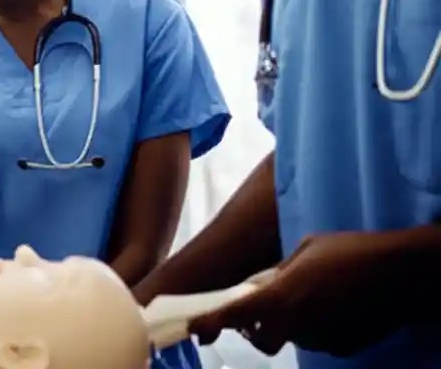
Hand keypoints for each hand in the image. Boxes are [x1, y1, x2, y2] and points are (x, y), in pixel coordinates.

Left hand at [189, 231, 403, 356]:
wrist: (402, 272)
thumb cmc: (350, 251)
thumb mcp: (305, 249)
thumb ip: (279, 272)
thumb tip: (266, 282)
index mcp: (280, 296)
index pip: (233, 316)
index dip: (209, 323)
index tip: (194, 328)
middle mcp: (296, 323)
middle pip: (261, 338)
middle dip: (255, 327)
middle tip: (258, 311)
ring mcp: (320, 339)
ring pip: (292, 338)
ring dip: (291, 324)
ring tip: (311, 297)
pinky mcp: (343, 346)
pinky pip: (319, 340)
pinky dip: (317, 328)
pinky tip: (334, 306)